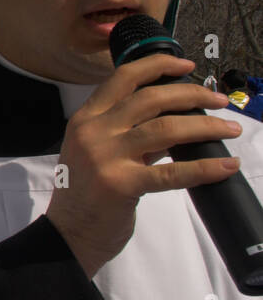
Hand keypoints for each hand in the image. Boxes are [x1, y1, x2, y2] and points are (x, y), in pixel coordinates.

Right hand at [45, 55, 240, 277]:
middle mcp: (93, 131)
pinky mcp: (122, 184)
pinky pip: (173, 172)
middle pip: (151, 99)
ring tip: (230, 130)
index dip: (158, 65)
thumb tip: (176, 120)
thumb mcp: (98, 152)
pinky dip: (206, 167)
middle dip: (193, 95)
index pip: (123, 78)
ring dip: (206, 126)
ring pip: (167, 129)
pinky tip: (226, 165)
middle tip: (221, 101)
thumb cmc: (86, 194)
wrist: (69, 234)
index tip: (187, 66)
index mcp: (86, 119)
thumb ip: (130, 133)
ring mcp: (105, 157)